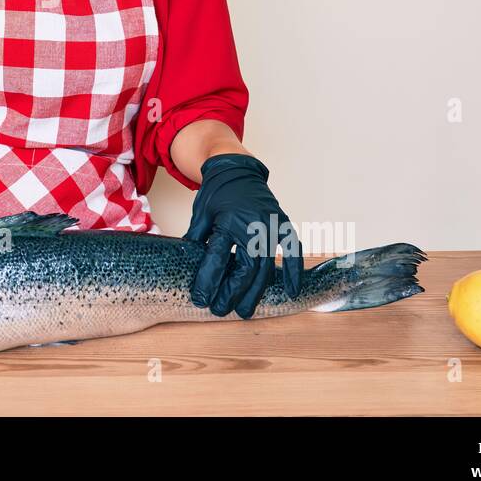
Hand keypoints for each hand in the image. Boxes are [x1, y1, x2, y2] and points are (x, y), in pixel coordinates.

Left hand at [183, 153, 302, 318]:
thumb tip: (186, 261)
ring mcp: (269, 226)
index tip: (201, 299)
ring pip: (265, 267)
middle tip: (221, 310)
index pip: (217, 260)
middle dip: (231, 293)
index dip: (208, 282)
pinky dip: (294, 270)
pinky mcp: (281, 224)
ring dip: (255, 291)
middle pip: (244, 270)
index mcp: (227, 223)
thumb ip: (195, 238)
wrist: (237, 169)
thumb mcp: (200, 213)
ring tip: (245, 311)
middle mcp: (251, 226)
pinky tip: (291, 291)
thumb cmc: (216, 191)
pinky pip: (293, 249)